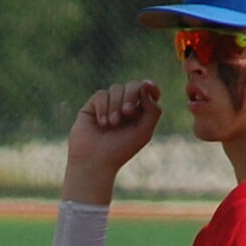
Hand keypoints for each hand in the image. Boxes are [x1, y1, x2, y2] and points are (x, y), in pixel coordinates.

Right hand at [63, 81, 161, 203]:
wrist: (94, 160)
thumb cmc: (121, 149)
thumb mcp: (144, 132)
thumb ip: (153, 110)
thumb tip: (144, 87)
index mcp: (140, 113)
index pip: (148, 92)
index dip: (150, 86)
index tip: (147, 86)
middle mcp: (125, 106)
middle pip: (133, 86)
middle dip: (131, 96)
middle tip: (127, 112)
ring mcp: (109, 105)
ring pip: (116, 88)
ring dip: (116, 106)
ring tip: (112, 124)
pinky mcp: (93, 106)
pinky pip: (101, 94)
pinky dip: (104, 107)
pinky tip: (102, 123)